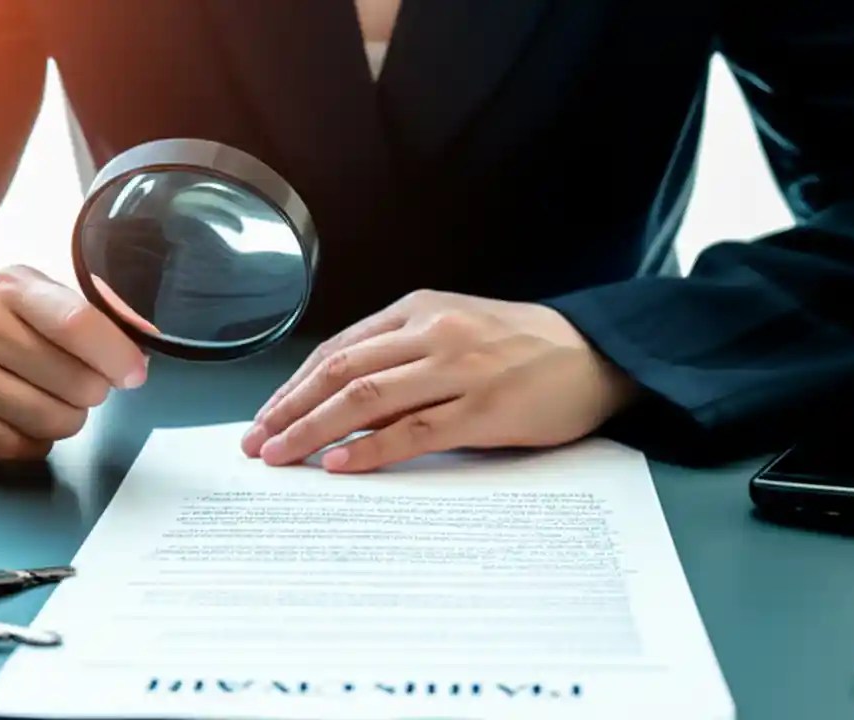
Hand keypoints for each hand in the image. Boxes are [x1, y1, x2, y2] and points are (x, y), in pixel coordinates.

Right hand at [0, 265, 146, 459]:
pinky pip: (16, 448)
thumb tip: (144, 344)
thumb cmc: (3, 316)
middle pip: (72, 382)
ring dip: (68, 419)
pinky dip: (35, 441)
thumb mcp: (42, 294)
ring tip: (55, 399)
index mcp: (10, 287)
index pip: (76, 324)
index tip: (133, 374)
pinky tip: (25, 418)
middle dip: (93, 391)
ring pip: (49, 421)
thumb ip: (94, 316)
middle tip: (81, 382)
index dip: (116, 355)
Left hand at [241, 290, 638, 471]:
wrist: (597, 354)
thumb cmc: (521, 346)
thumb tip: (339, 401)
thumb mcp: (454, 328)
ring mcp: (458, 368)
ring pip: (366, 398)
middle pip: (341, 372)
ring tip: (281, 456)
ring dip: (314, 430)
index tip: (265, 415)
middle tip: (256, 443)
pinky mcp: (484, 408)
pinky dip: (370, 449)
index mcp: (419, 308)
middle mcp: (432, 332)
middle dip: (290, 409)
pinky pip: (414, 430)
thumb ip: (401, 353)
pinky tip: (340, 464)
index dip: (294, 385)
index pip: (337, 348)